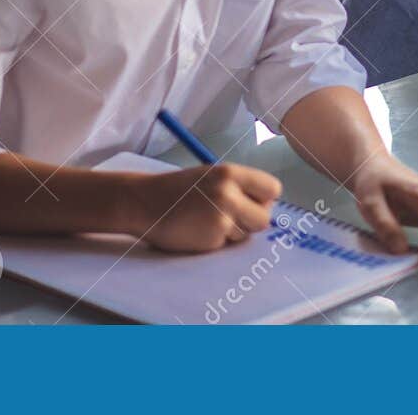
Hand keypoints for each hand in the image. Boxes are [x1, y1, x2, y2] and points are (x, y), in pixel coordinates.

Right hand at [127, 164, 281, 252]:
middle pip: (264, 217)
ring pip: (246, 234)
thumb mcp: (211, 176)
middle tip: (234, 217)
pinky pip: (227, 244)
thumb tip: (266, 205)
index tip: (254, 202)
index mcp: (231, 173)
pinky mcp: (211, 239)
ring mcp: (221, 218)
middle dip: (253, 220)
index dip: (265, 199)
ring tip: (207, 220)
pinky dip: (217, 240)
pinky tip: (198, 230)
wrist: (144, 202)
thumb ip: (239, 187)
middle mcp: (229, 194)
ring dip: (232, 232)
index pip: (272, 189)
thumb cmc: (178, 189)